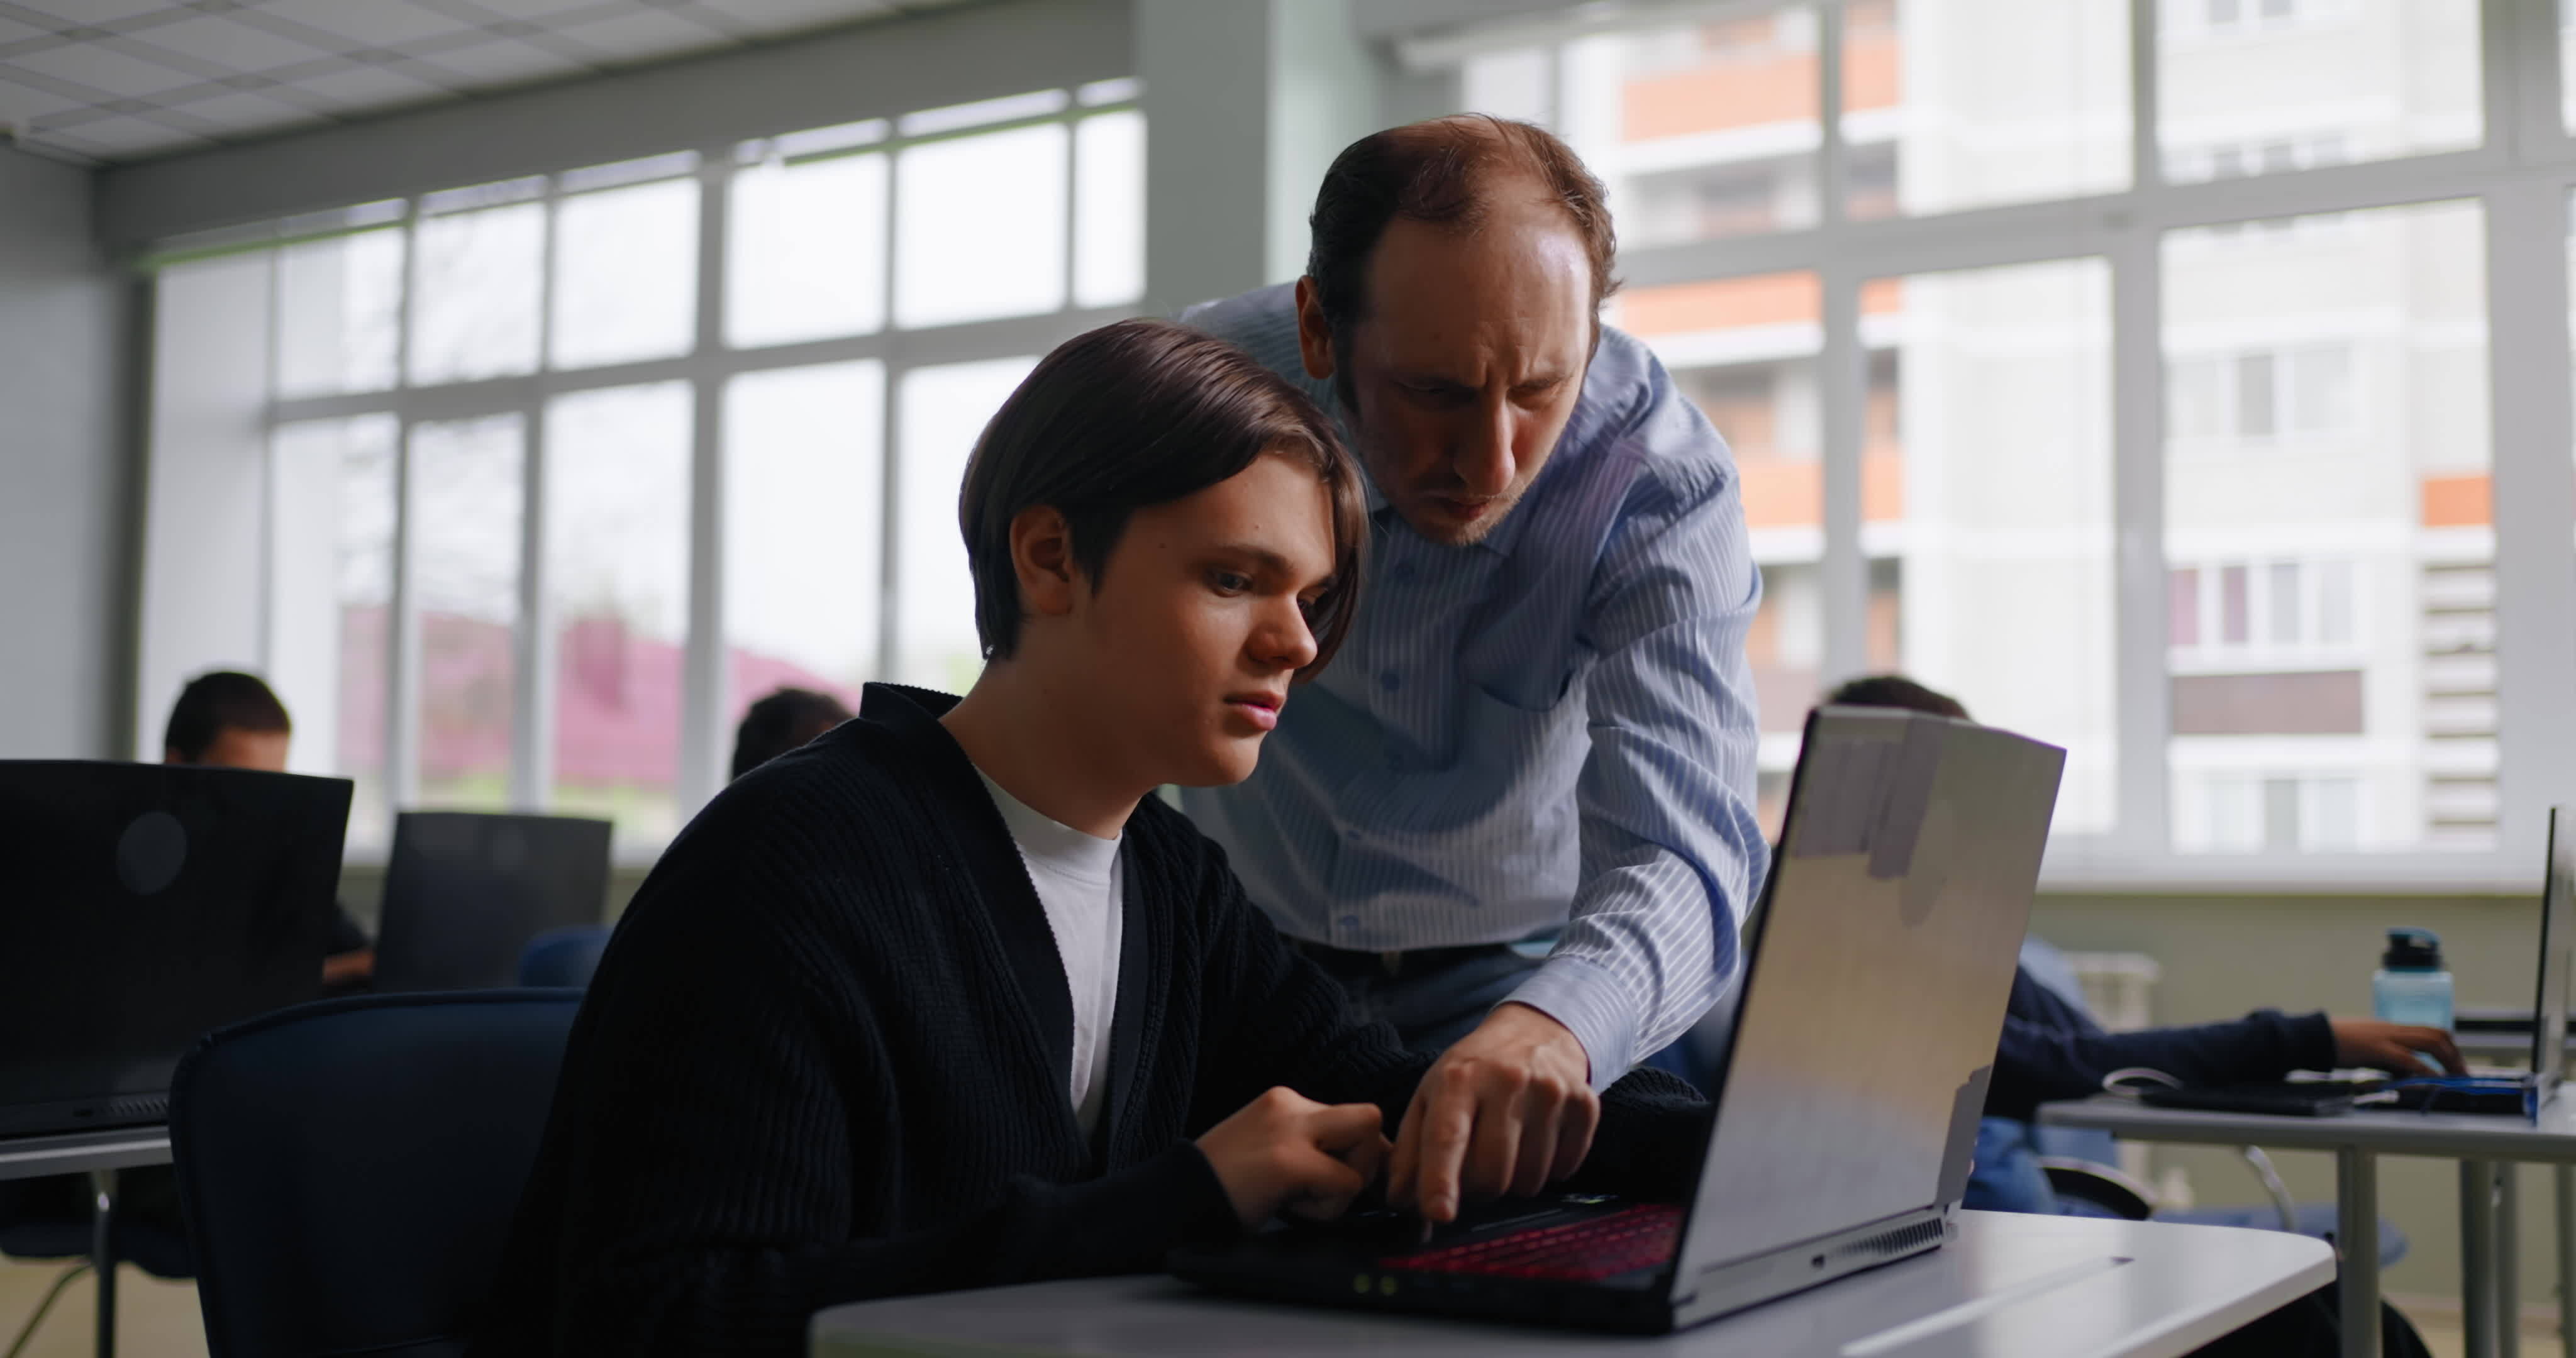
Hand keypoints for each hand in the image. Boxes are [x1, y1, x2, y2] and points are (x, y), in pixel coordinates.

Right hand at [1196, 1087, 1390, 1226]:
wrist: (1175, 1200)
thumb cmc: (1225, 1187)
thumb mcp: (1274, 1152)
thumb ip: (1313, 1149)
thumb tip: (1369, 1166)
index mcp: (1285, 1102)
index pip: (1354, 1117)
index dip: (1362, 1153)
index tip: (1346, 1181)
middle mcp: (1291, 1105)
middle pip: (1370, 1117)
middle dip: (1367, 1160)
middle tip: (1331, 1189)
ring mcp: (1289, 1129)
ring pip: (1366, 1144)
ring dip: (1344, 1186)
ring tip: (1298, 1198)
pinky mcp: (1288, 1159)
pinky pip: (1345, 1182)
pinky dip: (1327, 1207)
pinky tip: (1289, 1207)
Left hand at [1387, 1003, 1597, 1222]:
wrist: (1535, 1032)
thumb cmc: (1473, 1072)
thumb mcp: (1430, 1096)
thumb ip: (1409, 1149)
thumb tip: (1400, 1200)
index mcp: (1459, 1079)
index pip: (1447, 1137)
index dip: (1441, 1179)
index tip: (1438, 1213)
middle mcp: (1507, 1081)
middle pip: (1490, 1173)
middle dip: (1477, 1188)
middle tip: (1476, 1166)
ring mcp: (1551, 1092)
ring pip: (1528, 1180)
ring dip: (1513, 1181)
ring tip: (1507, 1148)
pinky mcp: (1585, 1105)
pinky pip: (1564, 1170)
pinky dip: (1549, 1170)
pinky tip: (1538, 1140)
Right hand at [2331, 1018, 2464, 1073]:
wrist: (2313, 1037)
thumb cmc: (2335, 1044)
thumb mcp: (2368, 1051)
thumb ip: (2388, 1060)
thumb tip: (2406, 1075)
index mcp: (2391, 1029)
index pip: (2429, 1031)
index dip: (2449, 1047)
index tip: (2455, 1065)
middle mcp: (2393, 1029)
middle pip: (2436, 1035)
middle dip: (2455, 1055)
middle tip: (2462, 1075)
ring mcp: (2387, 1037)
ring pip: (2430, 1042)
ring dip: (2448, 1061)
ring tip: (2455, 1078)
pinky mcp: (2378, 1049)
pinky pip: (2409, 1060)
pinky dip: (2426, 1070)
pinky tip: (2434, 1081)